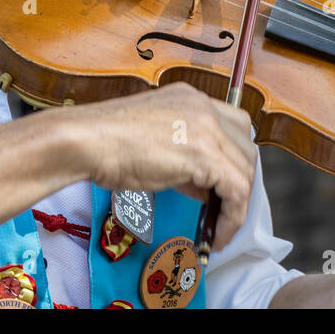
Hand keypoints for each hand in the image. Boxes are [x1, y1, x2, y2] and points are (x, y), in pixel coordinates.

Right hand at [71, 83, 256, 250]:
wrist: (88, 141)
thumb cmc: (106, 143)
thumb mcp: (155, 143)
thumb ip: (185, 158)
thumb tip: (203, 187)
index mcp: (191, 99)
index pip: (234, 125)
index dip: (233, 157)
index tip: (221, 184)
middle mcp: (204, 107)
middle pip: (246, 147)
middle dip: (238, 180)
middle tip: (222, 207)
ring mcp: (208, 127)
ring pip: (246, 169)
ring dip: (237, 203)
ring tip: (219, 227)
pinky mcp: (206, 154)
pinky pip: (237, 190)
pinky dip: (232, 217)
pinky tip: (217, 234)